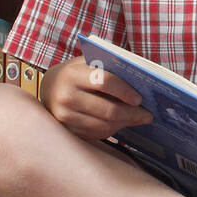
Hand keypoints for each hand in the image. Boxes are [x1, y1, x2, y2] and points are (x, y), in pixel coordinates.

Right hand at [38, 55, 152, 141]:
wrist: (48, 88)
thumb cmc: (76, 72)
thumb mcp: (87, 62)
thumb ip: (108, 67)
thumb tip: (140, 79)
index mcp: (72, 74)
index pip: (104, 81)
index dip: (124, 91)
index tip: (140, 99)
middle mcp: (66, 96)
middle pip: (107, 110)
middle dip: (132, 114)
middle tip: (147, 115)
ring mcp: (64, 116)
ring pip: (104, 125)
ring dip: (125, 123)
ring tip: (138, 119)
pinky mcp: (67, 130)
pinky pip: (96, 134)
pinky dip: (113, 130)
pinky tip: (122, 124)